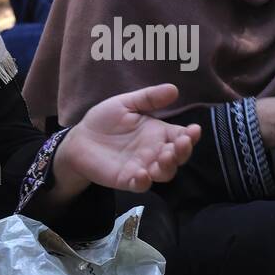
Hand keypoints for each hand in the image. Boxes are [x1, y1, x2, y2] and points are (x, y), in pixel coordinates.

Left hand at [53, 84, 201, 194]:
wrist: (80, 138)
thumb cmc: (105, 120)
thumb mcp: (126, 103)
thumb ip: (149, 98)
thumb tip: (174, 89)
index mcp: (159, 133)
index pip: (181, 136)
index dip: (191, 135)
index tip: (194, 129)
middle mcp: (155, 152)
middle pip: (178, 157)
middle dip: (183, 152)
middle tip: (181, 143)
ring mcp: (143, 167)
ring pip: (164, 173)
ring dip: (168, 167)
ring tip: (164, 157)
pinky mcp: (127, 179)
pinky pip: (140, 185)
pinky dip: (144, 182)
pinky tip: (142, 174)